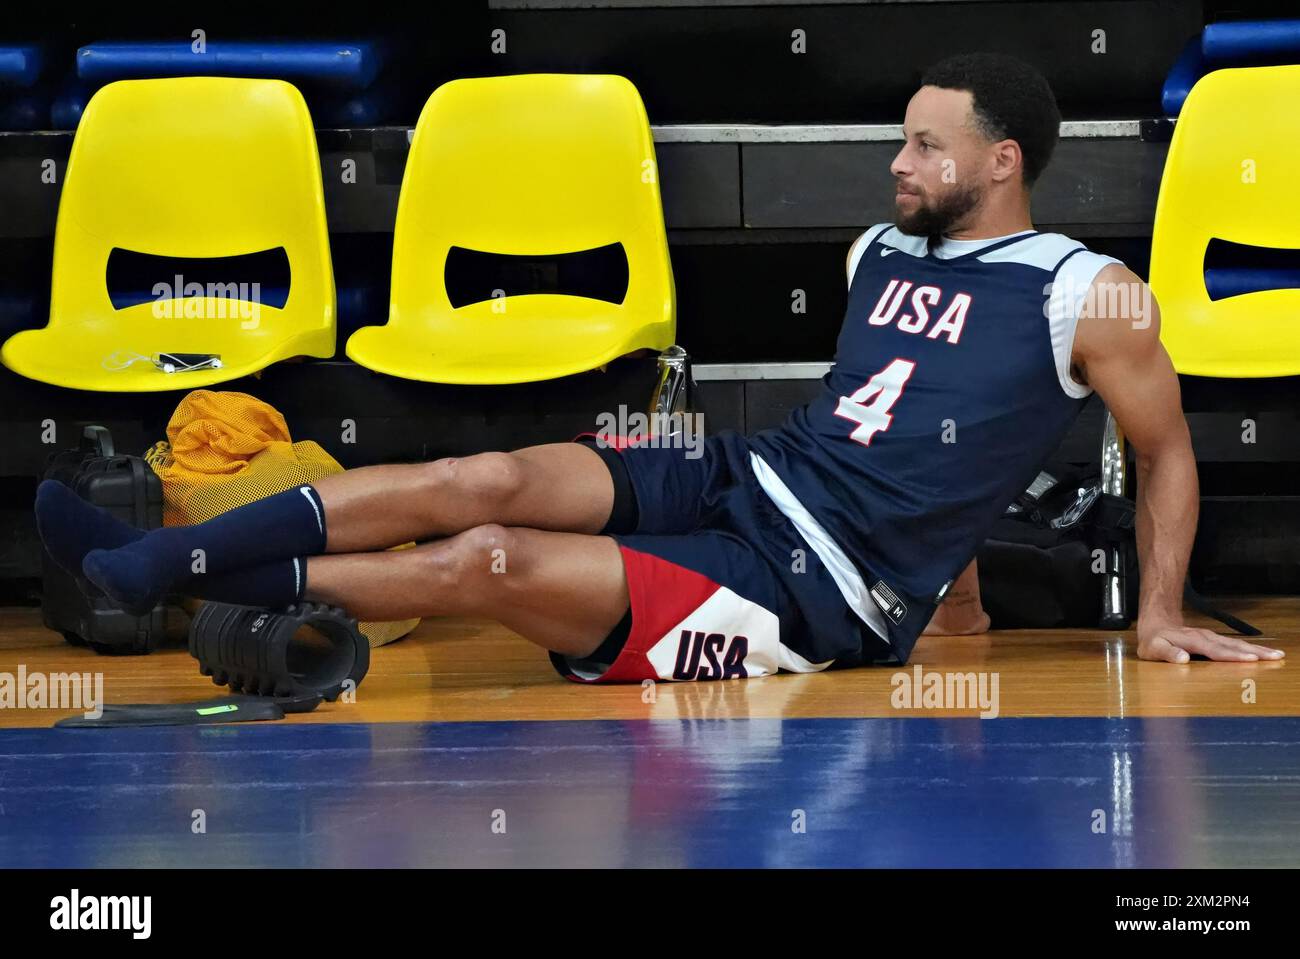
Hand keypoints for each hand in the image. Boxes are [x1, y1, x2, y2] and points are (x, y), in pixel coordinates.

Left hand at [1136, 618, 1285, 662]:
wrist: (1157, 623)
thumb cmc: (1154, 640)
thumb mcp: (1152, 648)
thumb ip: (1167, 653)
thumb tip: (1183, 658)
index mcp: (1192, 641)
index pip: (1215, 650)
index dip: (1232, 655)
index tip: (1250, 658)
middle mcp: (1205, 637)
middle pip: (1232, 645)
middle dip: (1254, 651)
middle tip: (1275, 657)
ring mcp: (1212, 638)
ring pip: (1237, 643)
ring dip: (1257, 649)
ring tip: (1276, 655)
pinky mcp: (1215, 640)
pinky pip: (1235, 644)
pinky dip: (1251, 648)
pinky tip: (1263, 654)